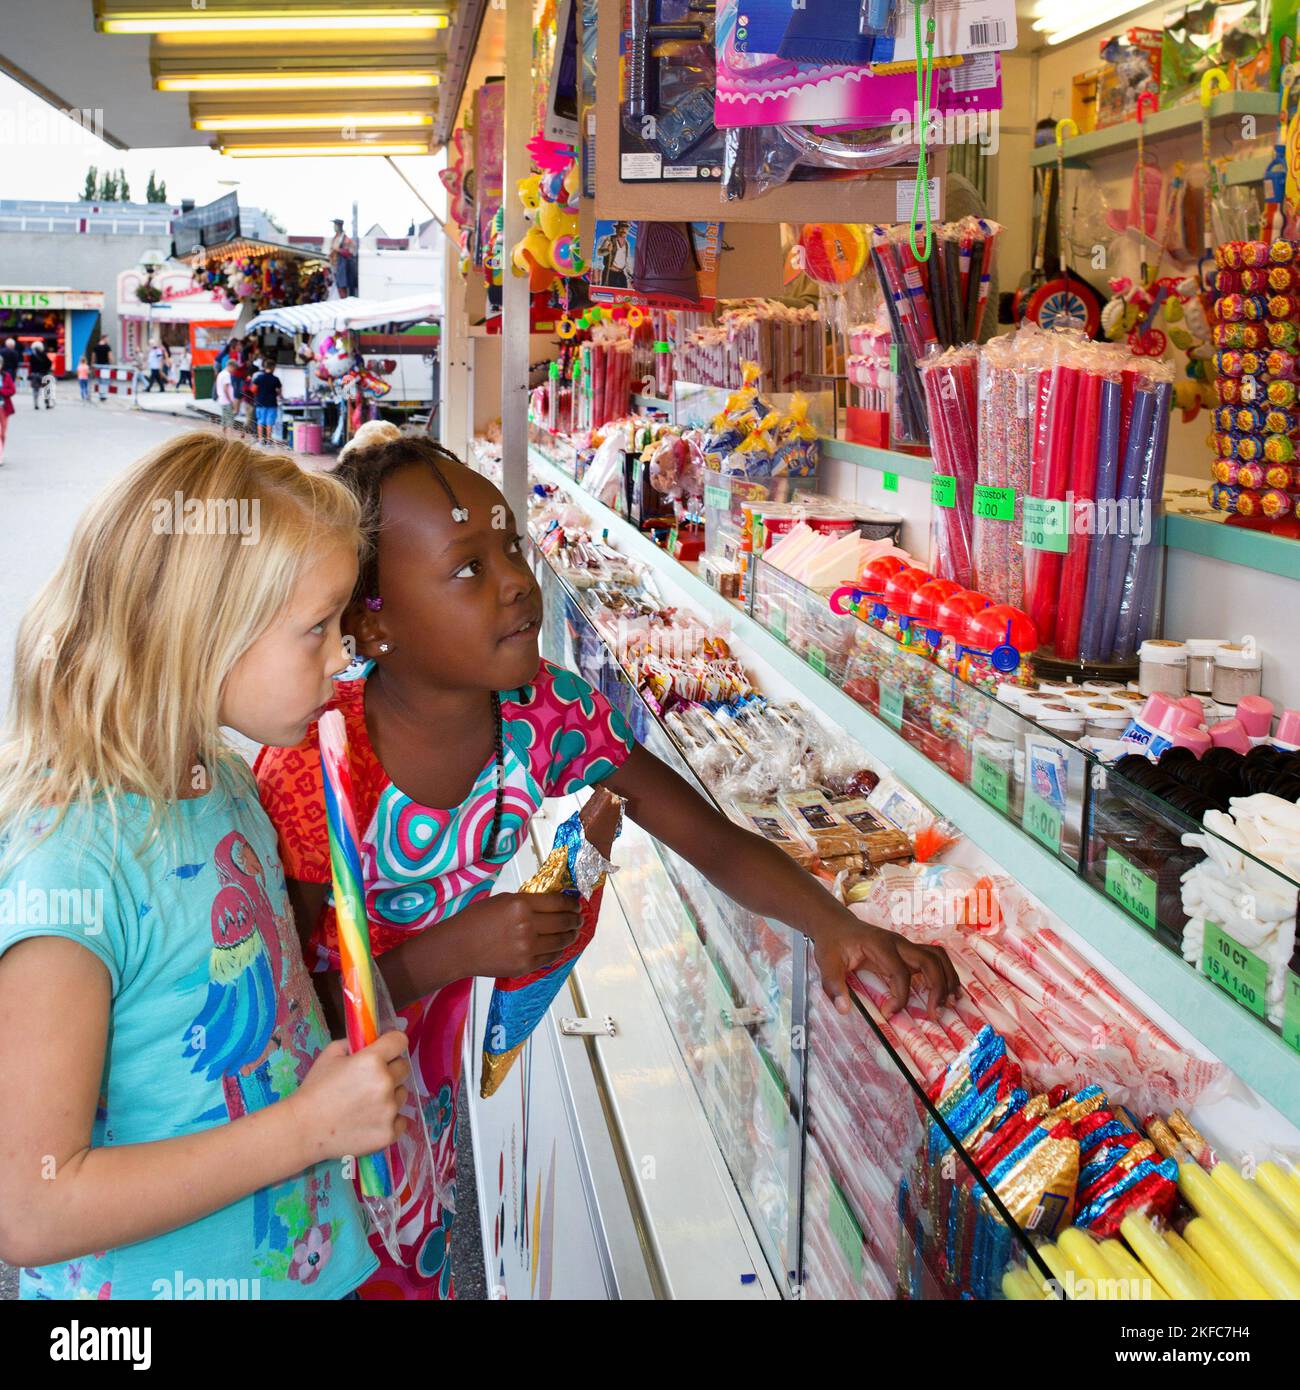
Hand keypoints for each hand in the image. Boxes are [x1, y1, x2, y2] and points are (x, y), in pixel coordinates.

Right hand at [290, 1031, 409, 1165]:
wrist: (303, 1129)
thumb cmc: (315, 1089)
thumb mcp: (330, 1055)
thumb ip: (354, 1043)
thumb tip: (370, 1042)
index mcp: (372, 1060)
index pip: (399, 1041)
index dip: (392, 1044)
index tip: (386, 1051)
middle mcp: (385, 1083)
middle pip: (404, 1068)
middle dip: (390, 1070)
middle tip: (370, 1081)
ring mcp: (389, 1110)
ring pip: (401, 1094)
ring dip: (390, 1096)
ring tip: (366, 1104)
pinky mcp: (389, 1133)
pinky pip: (401, 1121)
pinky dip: (390, 1120)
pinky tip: (371, 1121)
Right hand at [449, 891, 582, 978]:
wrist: (458, 948)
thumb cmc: (475, 920)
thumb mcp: (502, 900)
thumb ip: (527, 901)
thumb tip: (551, 903)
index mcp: (521, 904)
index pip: (558, 902)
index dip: (571, 903)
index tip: (576, 903)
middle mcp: (528, 926)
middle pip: (563, 922)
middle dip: (575, 919)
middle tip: (579, 918)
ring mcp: (528, 948)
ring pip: (561, 941)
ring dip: (571, 936)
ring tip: (573, 932)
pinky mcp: (526, 965)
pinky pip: (551, 957)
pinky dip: (558, 951)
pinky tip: (560, 947)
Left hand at [813, 917, 958, 1018]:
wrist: (836, 924)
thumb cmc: (833, 943)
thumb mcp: (826, 963)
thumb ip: (833, 985)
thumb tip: (844, 1009)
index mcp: (880, 945)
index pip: (900, 972)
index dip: (900, 996)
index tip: (889, 1013)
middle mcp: (898, 942)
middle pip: (929, 961)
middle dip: (937, 988)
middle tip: (935, 1014)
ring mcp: (906, 945)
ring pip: (938, 957)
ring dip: (948, 979)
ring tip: (952, 1004)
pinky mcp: (908, 951)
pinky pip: (934, 959)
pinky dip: (945, 975)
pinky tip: (948, 993)